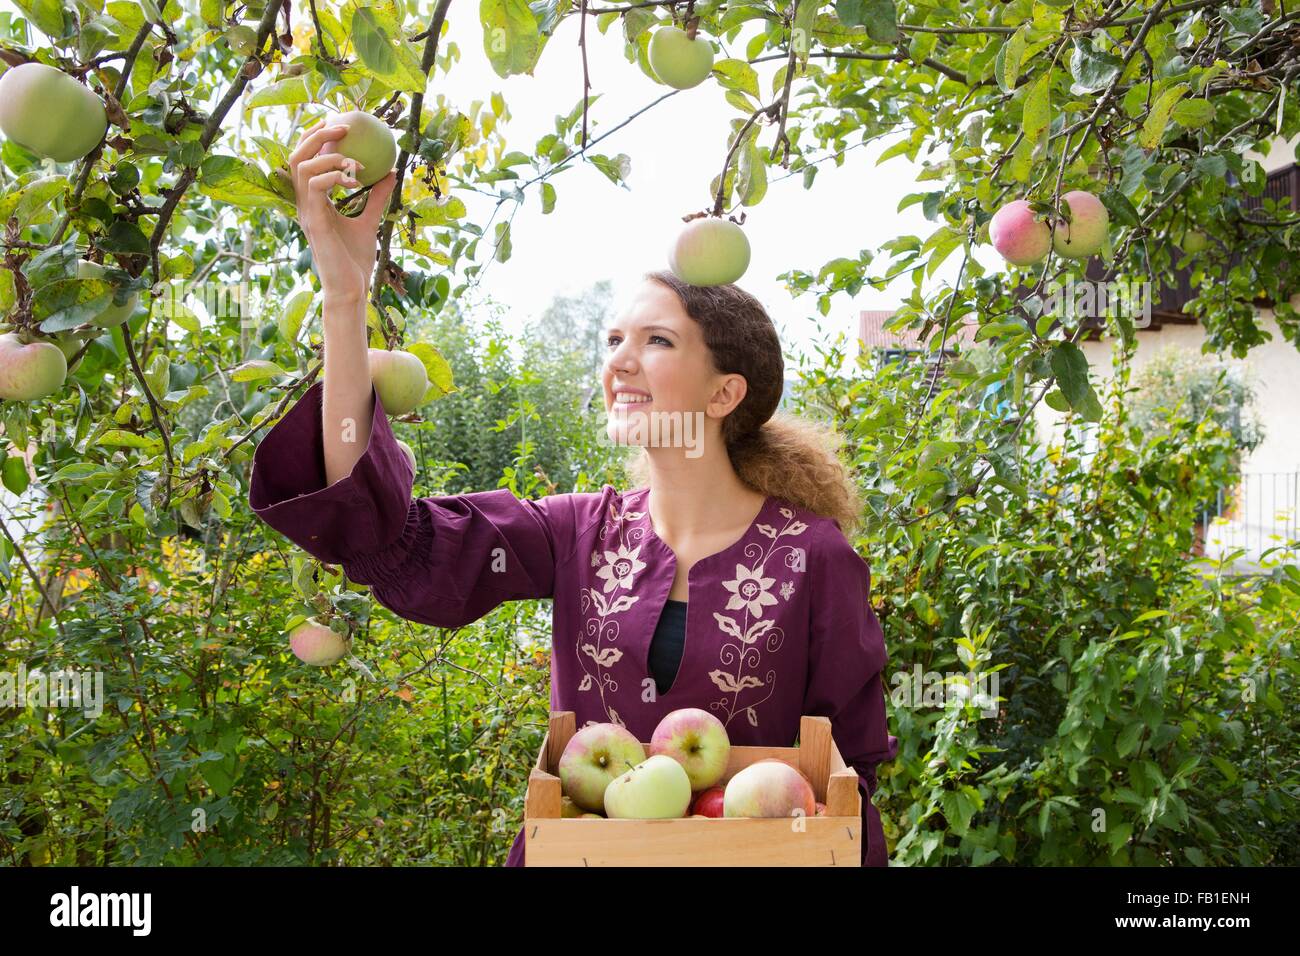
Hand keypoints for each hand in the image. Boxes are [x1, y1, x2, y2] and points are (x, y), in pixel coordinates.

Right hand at [288, 118, 397, 301]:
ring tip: (355, 161)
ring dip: (329, 156)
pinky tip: (355, 180)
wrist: (351, 289)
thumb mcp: (370, 222)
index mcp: (314, 202)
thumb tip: (392, 172)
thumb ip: (377, 198)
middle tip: (344, 127)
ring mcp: (307, 213)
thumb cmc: (356, 260)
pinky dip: (334, 176)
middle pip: (296, 156)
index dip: (314, 138)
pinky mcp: (315, 222)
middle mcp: (306, 204)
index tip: (337, 125)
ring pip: (302, 167)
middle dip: (316, 135)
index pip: (304, 161)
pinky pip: (316, 187)